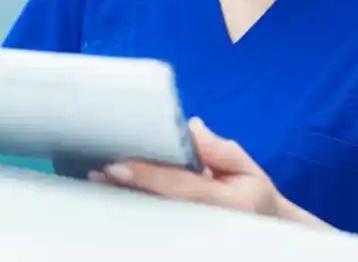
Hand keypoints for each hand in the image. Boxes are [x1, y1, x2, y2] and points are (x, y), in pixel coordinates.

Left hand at [89, 117, 284, 216]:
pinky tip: (110, 187)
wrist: (259, 225)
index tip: (119, 165)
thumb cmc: (251, 194)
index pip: (180, 187)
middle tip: (99, 170)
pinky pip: (152, 215)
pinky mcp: (178, 230)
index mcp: (223, 201)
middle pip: (159, 201)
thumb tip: (191, 127)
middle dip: (129, 185)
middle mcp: (203, 219)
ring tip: (98, 177)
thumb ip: (219, 149)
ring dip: (124, 194)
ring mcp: (189, 229)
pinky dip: (131, 200)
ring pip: (151, 211)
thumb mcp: (245, 168)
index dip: (148, 175)